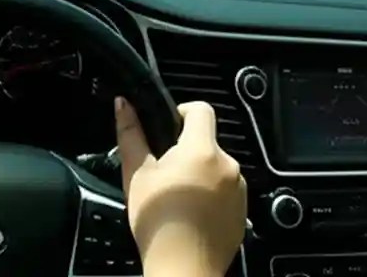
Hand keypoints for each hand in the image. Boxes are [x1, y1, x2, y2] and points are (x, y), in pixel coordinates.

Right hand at [115, 97, 245, 276]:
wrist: (183, 267)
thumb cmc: (158, 222)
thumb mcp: (136, 174)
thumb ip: (131, 134)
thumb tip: (123, 105)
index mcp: (201, 150)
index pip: (200, 109)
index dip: (182, 112)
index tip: (168, 128)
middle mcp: (227, 165)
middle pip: (207, 142)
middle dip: (186, 151)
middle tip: (164, 172)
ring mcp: (239, 189)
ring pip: (216, 168)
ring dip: (200, 174)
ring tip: (177, 198)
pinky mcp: (243, 210)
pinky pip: (226, 191)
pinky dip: (211, 196)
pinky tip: (191, 213)